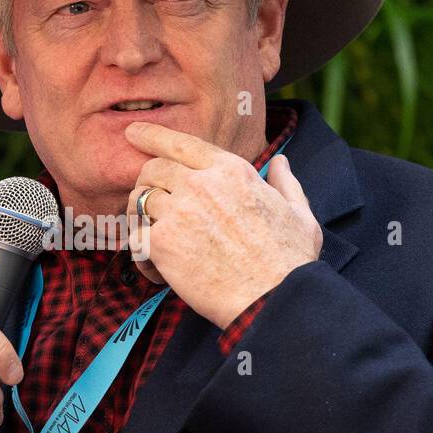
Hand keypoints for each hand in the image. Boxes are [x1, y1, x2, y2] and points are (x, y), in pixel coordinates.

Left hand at [122, 121, 322, 329]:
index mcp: (231, 170)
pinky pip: (134, 237)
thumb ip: (286, 183)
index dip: (152, 135)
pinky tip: (155, 267)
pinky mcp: (162, 244)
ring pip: (138, 200)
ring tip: (149, 233)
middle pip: (152, 169)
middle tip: (147, 199)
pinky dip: (140, 253)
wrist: (274, 299)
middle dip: (145, 181)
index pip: (180, 142)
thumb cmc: (290, 261)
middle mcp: (200, 184)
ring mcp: (178, 213)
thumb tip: (281, 162)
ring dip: (138, 216)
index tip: (134, 133)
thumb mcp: (299, 213)